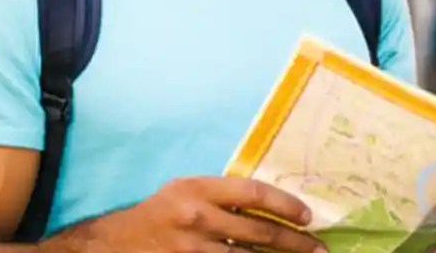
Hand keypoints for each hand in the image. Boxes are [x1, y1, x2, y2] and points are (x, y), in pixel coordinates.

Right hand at [87, 176, 322, 251]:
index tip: (307, 216)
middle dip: (296, 243)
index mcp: (197, 189)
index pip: (253, 193)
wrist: (115, 245)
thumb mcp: (183, 191)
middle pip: (260, 233)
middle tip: (320, 249)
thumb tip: (267, 205)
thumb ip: (219, 195)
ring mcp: (194, 251)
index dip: (285, 205)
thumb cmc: (156, 214)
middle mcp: (197, 219)